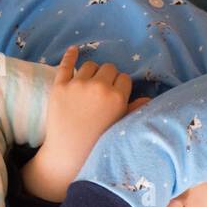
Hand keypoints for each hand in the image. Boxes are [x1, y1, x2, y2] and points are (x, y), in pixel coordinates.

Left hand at [20, 46, 149, 200]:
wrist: (68, 156)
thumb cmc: (98, 145)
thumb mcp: (120, 127)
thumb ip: (133, 110)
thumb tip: (147, 99)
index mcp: (117, 98)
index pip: (124, 78)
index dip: (121, 85)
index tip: (116, 93)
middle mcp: (98, 87)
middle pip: (108, 68)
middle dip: (108, 77)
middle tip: (103, 89)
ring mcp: (77, 85)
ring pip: (89, 65)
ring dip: (92, 71)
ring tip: (90, 82)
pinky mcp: (59, 86)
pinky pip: (66, 64)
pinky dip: (70, 55)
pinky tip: (74, 50)